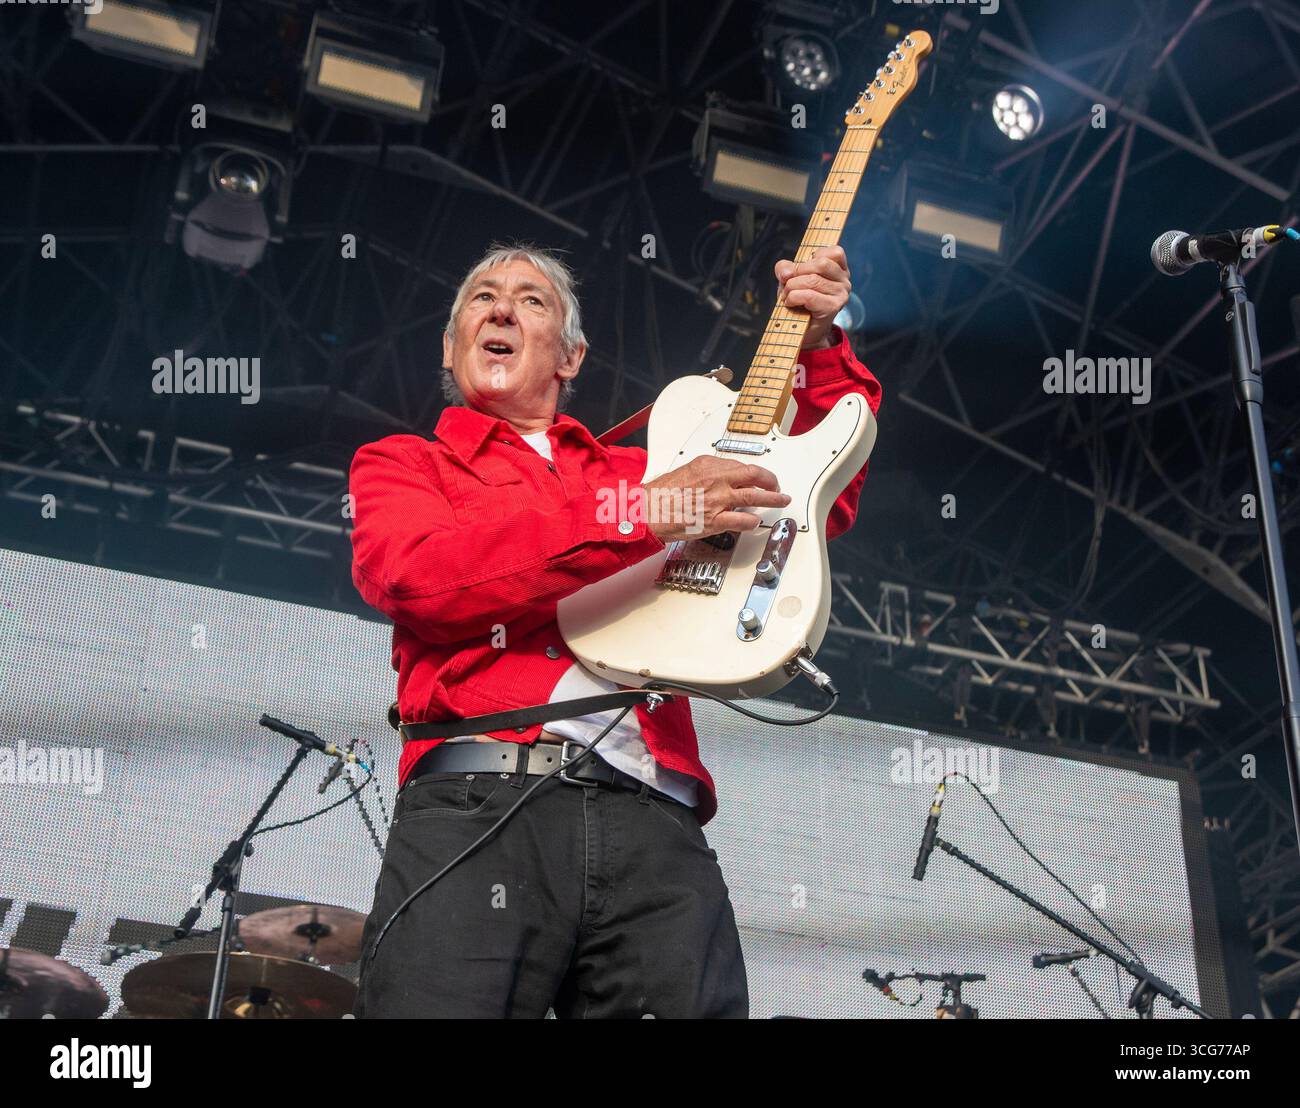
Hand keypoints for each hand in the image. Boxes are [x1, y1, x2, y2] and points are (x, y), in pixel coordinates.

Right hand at [642, 457, 790, 542]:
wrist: (647, 511)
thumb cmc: (660, 495)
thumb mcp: (685, 472)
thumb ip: (706, 474)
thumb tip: (722, 479)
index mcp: (707, 465)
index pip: (740, 465)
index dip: (752, 473)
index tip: (758, 477)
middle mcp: (716, 480)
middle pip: (755, 475)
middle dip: (771, 480)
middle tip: (777, 485)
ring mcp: (717, 500)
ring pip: (755, 497)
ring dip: (772, 499)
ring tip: (781, 501)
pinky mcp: (715, 520)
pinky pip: (743, 520)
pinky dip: (753, 522)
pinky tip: (756, 522)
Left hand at [774, 244, 850, 349]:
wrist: (800, 330)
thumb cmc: (798, 301)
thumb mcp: (789, 279)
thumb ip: (785, 268)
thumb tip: (787, 273)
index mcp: (839, 270)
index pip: (834, 252)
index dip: (812, 258)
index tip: (802, 271)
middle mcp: (845, 281)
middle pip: (820, 263)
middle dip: (798, 272)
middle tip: (789, 285)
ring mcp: (841, 295)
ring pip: (812, 279)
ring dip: (792, 287)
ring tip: (787, 296)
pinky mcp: (832, 308)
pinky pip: (808, 296)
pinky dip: (793, 298)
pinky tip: (790, 303)